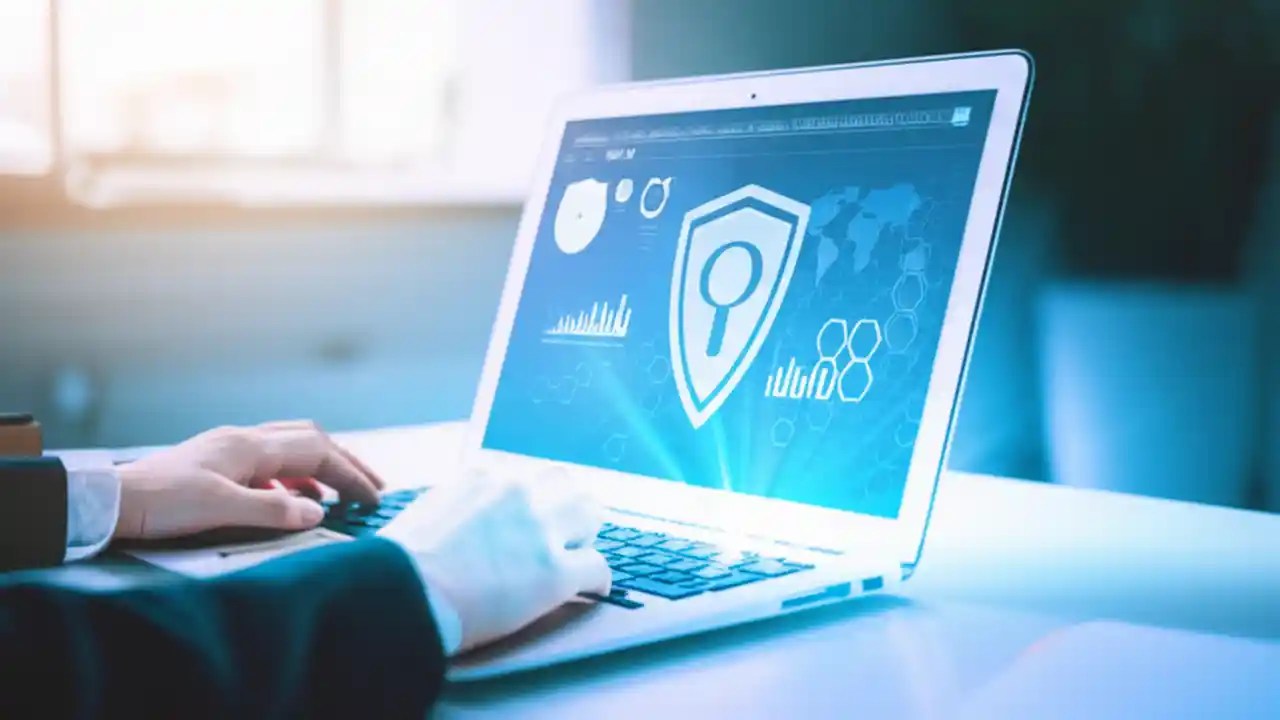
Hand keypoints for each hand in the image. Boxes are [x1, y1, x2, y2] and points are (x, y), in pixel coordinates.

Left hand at [114, 420, 382, 539]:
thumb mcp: (220, 509)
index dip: (350, 474)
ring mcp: (229, 449)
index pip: (317, 452)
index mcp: (249, 446)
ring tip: (340, 494)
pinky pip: (271, 463)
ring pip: (291, 446)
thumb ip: (273, 510)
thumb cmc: (163, 504)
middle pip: (310, 439)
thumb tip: (319, 511)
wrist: (110, 502)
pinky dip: (294, 478)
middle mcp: (243, 440)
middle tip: (371, 487)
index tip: (374, 498)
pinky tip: (294, 499)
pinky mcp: (218, 464)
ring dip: (321, 467)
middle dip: (345, 461)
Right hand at [379, 470, 609, 653]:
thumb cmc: (398, 565)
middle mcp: (517, 493)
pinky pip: (597, 567)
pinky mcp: (554, 572)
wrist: (401, 595)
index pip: (525, 476)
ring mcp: (539, 530)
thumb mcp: (425, 511)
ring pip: (590, 513)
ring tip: (576, 555)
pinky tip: (590, 590)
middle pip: (565, 483)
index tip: (529, 517)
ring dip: (585, 533)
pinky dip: (597, 580)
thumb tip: (462, 517)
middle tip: (561, 532)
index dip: (531, 501)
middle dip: (566, 506)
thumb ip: (455, 505)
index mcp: (483, 477)